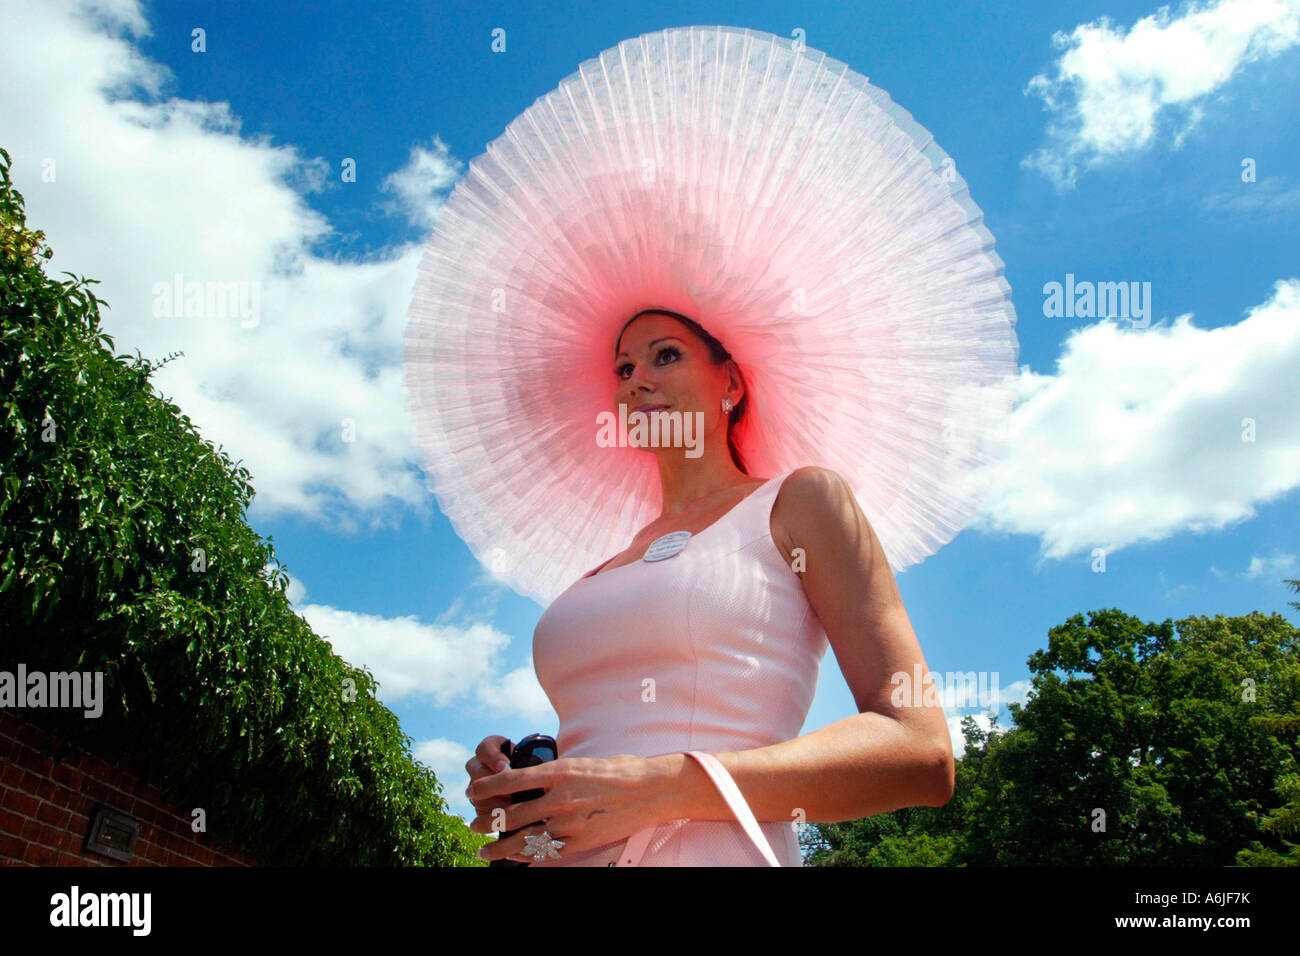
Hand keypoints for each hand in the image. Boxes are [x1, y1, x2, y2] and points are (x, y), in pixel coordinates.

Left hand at [466, 753, 674, 862]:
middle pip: (511, 814)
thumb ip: (553, 775)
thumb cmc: (617, 771)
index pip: (510, 780)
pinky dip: (526, 857)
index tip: (473, 791)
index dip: (486, 787)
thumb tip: (527, 782)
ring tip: (485, 850)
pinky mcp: (579, 841)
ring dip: (499, 847)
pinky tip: (516, 859)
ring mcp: (569, 822)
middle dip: (488, 821)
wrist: (649, 790)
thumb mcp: (580, 763)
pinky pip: (545, 854)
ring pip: (523, 839)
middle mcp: (559, 797)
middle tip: (473, 825)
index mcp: (559, 772)